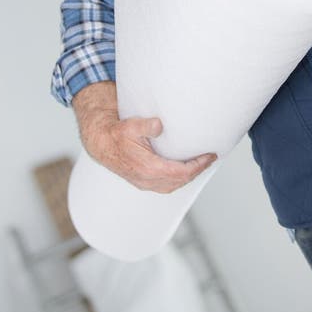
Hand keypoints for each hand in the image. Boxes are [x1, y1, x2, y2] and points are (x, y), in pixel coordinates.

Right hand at [72, 82, 216, 192]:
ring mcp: (145, 182)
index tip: (210, 156)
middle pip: (180, 181)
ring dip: (188, 177)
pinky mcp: (143, 181)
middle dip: (197, 171)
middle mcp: (147, 179)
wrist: (102, 143)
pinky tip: (184, 171)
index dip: (198, 165)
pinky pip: (166, 185)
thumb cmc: (117, 134)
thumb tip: (159, 125)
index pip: (181, 172)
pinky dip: (178, 180)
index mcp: (148, 168)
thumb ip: (146, 126)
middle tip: (210, 158)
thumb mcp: (132, 125)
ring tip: (200, 164)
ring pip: (173, 186)